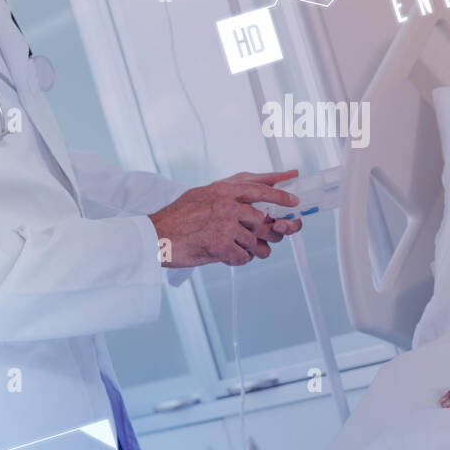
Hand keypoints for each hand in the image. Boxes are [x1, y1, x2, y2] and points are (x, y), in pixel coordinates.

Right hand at [149, 169, 303, 267]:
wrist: (155, 236)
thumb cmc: (177, 217)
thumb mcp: (202, 194)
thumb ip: (226, 192)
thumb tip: (252, 192)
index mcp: (223, 190)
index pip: (260, 190)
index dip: (280, 195)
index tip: (294, 201)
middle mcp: (227, 204)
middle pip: (260, 222)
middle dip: (255, 234)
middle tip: (241, 239)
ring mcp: (225, 224)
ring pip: (253, 242)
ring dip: (243, 249)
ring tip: (224, 247)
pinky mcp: (221, 245)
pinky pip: (243, 257)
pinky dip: (236, 260)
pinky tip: (221, 256)